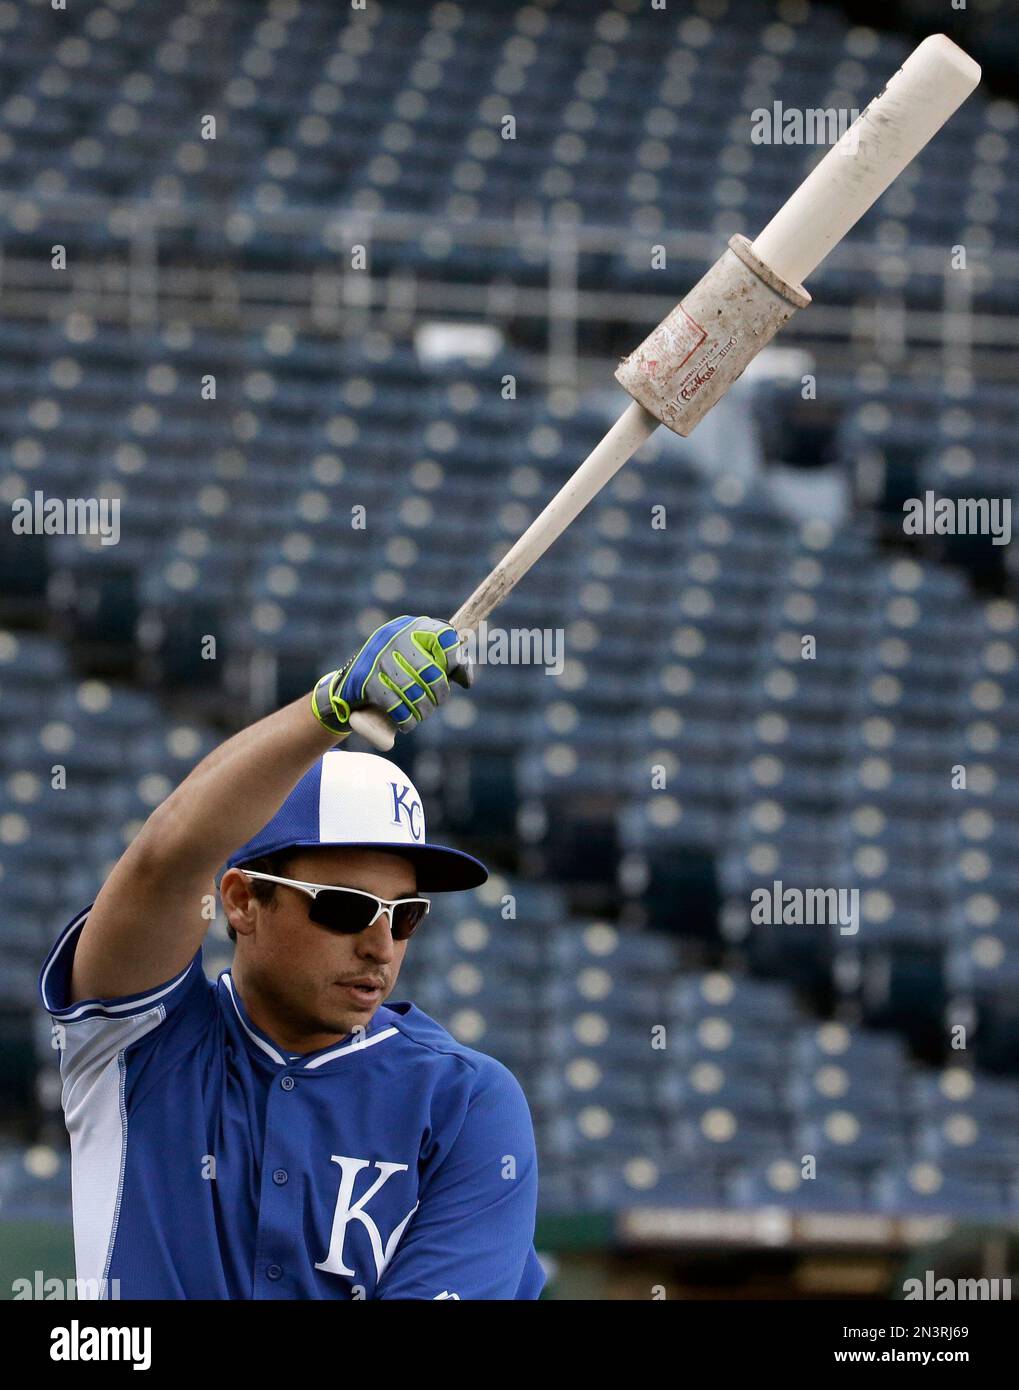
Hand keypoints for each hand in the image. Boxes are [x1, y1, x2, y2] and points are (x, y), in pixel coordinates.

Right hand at [312, 616, 472, 736]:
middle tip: (435, 702)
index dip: (455, 659)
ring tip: (422, 713)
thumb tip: (466, 680)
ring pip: (415, 692)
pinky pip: (396, 706)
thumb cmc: (394, 673)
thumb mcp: (419, 659)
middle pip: (432, 671)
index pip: (445, 637)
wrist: (349, 686)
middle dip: (439, 694)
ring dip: (424, 710)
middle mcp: (395, 637)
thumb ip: (447, 663)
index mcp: (412, 627)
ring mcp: (379, 659)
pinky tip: (407, 722)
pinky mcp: (367, 681)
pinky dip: (406, 719)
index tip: (451, 675)